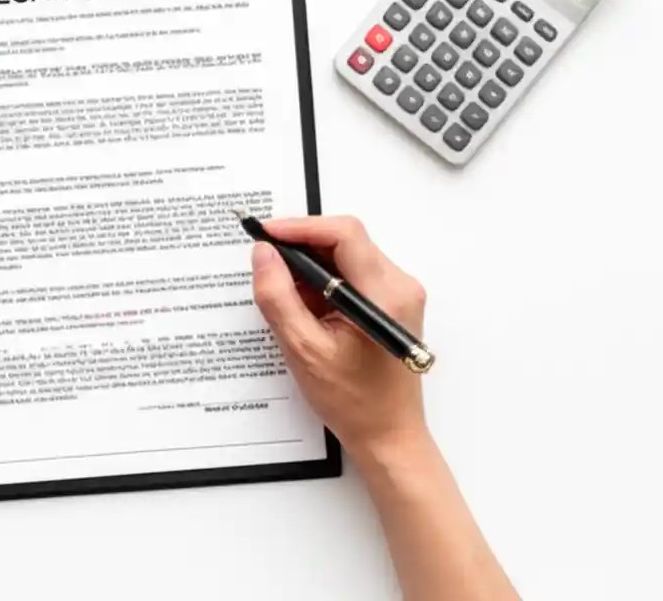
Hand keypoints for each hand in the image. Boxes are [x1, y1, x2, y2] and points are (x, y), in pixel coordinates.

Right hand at [251, 216, 428, 460]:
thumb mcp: (304, 349)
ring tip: (282, 292)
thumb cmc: (355, 402)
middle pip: (345, 241)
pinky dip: (323, 282)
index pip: (344, 234)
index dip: (300, 227)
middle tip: (265, 260)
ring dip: (311, 267)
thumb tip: (263, 255)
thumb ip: (279, 297)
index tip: (266, 233)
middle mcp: (400, 286)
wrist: (388, 435)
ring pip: (346, 257)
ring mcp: (398, 294)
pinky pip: (352, 275)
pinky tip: (303, 305)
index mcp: (385, 294)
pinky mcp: (390, 303)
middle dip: (301, 246)